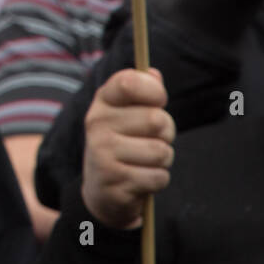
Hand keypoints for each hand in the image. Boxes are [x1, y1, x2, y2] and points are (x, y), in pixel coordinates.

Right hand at [81, 67, 174, 229]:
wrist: (101, 190)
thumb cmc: (124, 144)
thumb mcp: (129, 115)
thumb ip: (143, 93)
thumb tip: (154, 73)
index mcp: (103, 102)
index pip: (129, 83)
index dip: (153, 91)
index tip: (158, 101)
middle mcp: (97, 123)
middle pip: (157, 120)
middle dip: (166, 134)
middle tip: (152, 140)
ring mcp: (102, 152)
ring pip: (161, 151)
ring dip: (162, 160)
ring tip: (145, 162)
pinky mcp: (113, 180)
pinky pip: (158, 177)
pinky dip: (157, 181)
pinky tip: (140, 180)